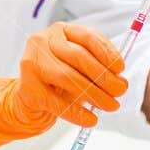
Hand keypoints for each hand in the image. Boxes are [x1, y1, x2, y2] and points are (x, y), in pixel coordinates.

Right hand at [0, 21, 126, 149]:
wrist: (29, 98)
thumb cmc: (58, 79)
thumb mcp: (78, 67)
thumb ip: (99, 69)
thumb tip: (121, 81)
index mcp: (60, 31)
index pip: (88, 36)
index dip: (107, 52)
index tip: (121, 69)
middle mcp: (43, 41)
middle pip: (79, 56)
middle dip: (104, 76)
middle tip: (120, 91)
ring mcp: (32, 63)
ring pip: (68, 77)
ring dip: (94, 94)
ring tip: (111, 106)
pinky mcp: (28, 88)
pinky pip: (57, 102)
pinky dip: (77, 113)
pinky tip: (91, 119)